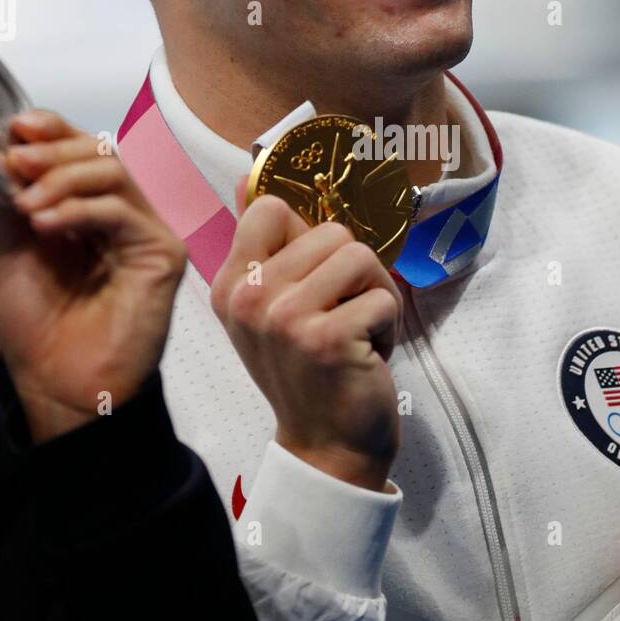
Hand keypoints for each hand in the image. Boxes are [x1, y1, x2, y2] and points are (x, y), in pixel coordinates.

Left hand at [0, 109, 186, 441]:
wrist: (58, 384)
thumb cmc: (41, 328)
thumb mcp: (13, 248)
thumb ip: (16, 198)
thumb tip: (8, 150)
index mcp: (86, 209)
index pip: (79, 150)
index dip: (52, 129)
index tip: (16, 128)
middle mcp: (121, 215)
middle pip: (99, 152)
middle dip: (52, 151)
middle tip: (14, 163)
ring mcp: (144, 232)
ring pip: (114, 173)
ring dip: (62, 177)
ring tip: (28, 205)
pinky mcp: (162, 254)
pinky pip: (124, 212)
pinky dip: (81, 209)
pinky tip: (47, 224)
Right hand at [211, 186, 402, 491]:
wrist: (327, 447)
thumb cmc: (309, 371)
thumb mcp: (273, 308)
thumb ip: (271, 247)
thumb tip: (257, 173)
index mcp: (231, 284)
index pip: (271, 207)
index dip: (309, 234)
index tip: (316, 276)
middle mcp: (248, 297)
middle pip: (330, 230)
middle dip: (354, 272)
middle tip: (342, 317)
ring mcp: (284, 318)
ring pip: (359, 256)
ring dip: (375, 294)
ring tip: (358, 332)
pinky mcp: (325, 338)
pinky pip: (382, 295)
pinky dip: (388, 323)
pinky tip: (368, 354)